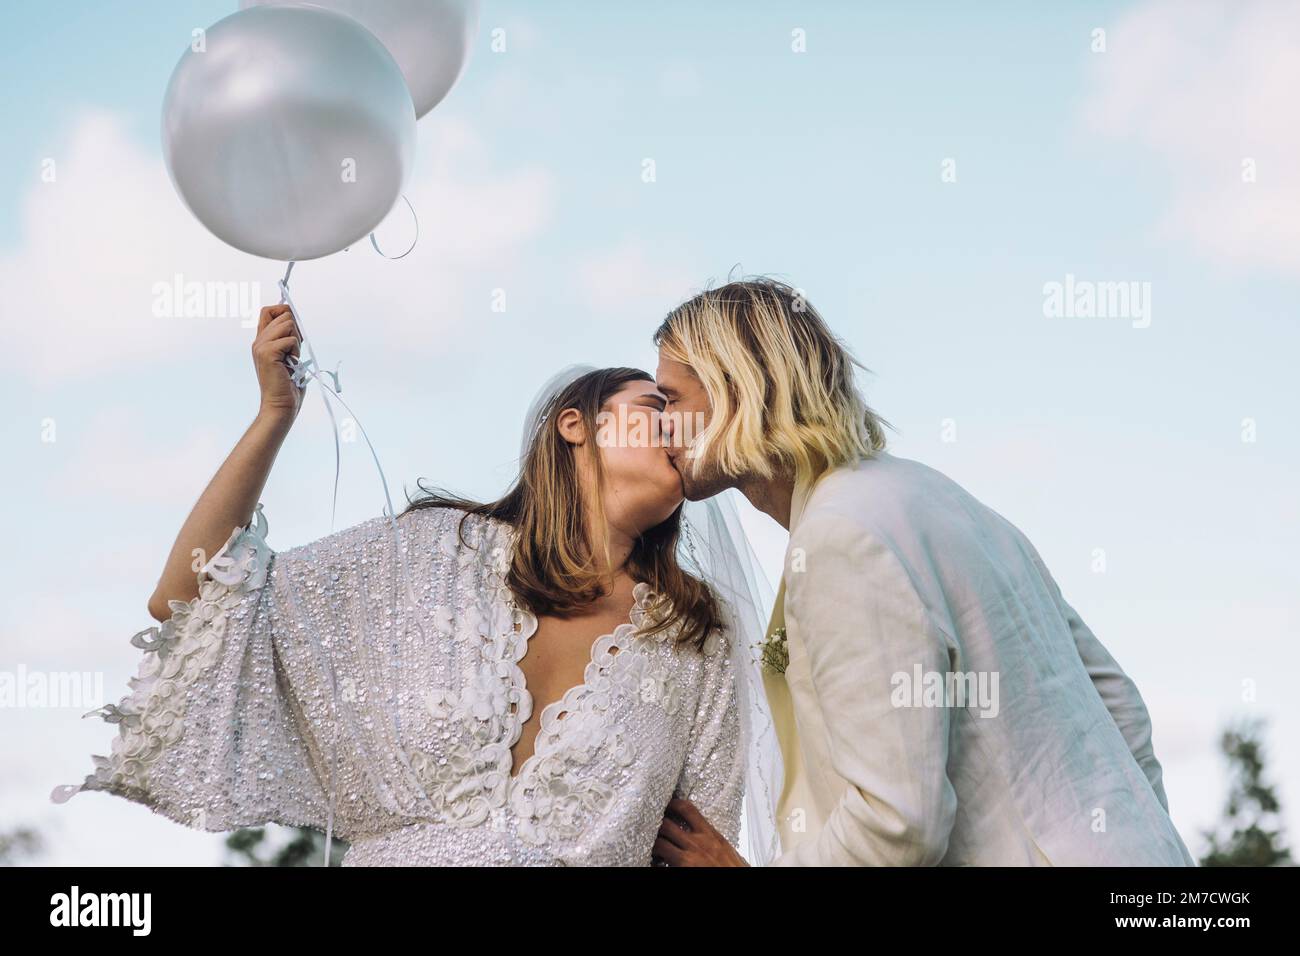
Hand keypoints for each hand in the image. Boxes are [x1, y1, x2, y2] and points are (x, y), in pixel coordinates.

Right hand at [252, 304, 303, 421]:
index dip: (284, 312)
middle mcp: (258, 341)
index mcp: (262, 340)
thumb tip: (295, 320)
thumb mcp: (288, 356)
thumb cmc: (288, 384)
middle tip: (293, 352)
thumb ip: (287, 338)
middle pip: (283, 314)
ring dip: (297, 342)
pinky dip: (296, 352)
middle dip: (296, 330)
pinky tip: (290, 365)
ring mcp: (261, 346)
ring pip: (288, 324)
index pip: (268, 310)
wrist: (281, 405)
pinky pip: (291, 340)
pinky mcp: (267, 353)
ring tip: (291, 359)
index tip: (294, 330)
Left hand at [653, 796, 749, 866]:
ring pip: (659, 844)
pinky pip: (660, 866)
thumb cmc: (734, 869)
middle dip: (656, 824)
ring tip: (651, 847)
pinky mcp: (682, 871)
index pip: (687, 809)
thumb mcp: (727, 849)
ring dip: (653, 844)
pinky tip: (654, 864)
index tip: (666, 805)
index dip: (672, 804)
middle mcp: (697, 844)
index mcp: (711, 835)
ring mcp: (687, 859)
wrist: (739, 883)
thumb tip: (704, 833)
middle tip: (650, 825)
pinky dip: (654, 864)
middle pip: (666, 825)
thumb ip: (713, 839)